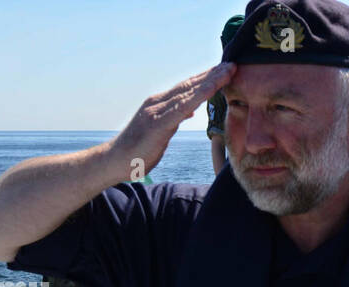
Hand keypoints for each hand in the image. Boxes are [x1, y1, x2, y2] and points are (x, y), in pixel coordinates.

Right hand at [108, 61, 235, 181]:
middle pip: (190, 85)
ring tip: (228, 71)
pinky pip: (182, 108)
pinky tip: (212, 89)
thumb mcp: (162, 132)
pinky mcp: (158, 123)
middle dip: (212, 74)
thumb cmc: (138, 150)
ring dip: (210, 81)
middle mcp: (158, 102)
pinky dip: (198, 97)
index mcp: (160, 105)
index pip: (187, 88)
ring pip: (188, 92)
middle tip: (232, 64)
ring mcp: (157, 111)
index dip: (206, 78)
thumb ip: (175, 118)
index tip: (224, 71)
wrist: (115, 161)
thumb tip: (190, 110)